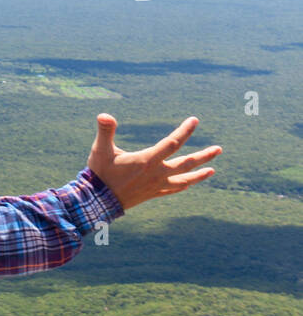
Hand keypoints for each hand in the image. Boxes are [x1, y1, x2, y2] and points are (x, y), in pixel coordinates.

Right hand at [87, 113, 220, 211]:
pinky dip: (183, 185)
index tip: (195, 120)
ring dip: (199, 174)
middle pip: (186, 163)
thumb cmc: (100, 173)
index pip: (172, 143)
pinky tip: (189, 183)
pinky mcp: (152, 194)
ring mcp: (156, 185)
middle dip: (203, 156)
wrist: (97, 201)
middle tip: (218, 149)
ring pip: (183, 179)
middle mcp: (156, 173)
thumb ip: (105, 131)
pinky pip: (172, 189)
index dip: (185, 131)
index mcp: (147, 160)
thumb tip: (104, 114)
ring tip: (212, 170)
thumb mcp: (101, 150)